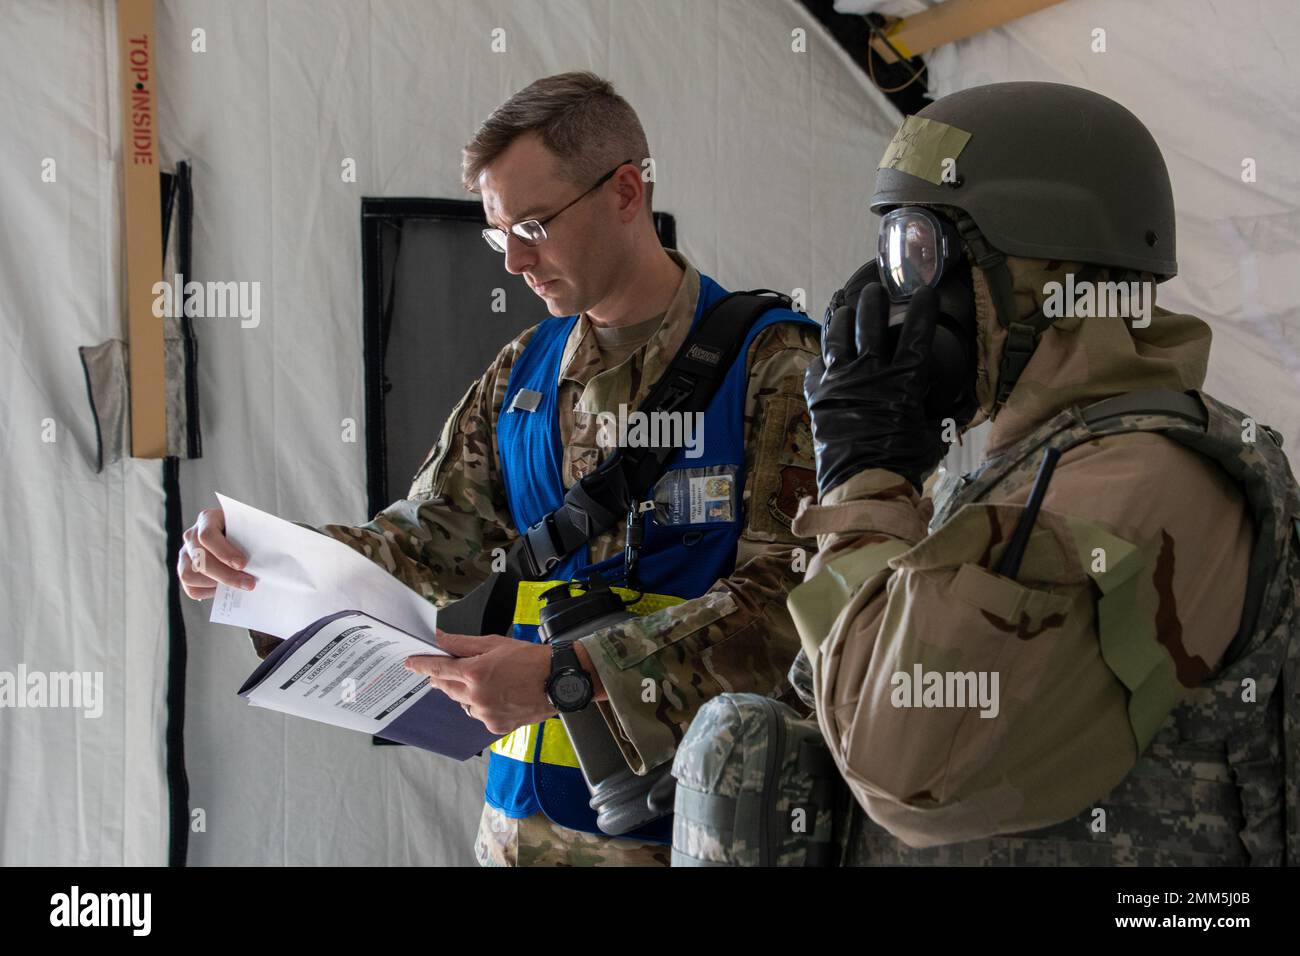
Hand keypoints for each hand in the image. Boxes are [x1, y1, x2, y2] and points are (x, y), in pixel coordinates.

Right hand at [178, 507, 256, 599]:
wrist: (243, 539)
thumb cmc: (248, 532)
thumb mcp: (254, 528)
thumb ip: (258, 538)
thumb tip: (275, 556)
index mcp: (208, 519)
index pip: (207, 536)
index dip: (224, 552)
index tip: (242, 564)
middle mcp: (191, 535)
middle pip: (200, 559)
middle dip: (226, 575)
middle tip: (249, 583)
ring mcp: (185, 554)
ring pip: (189, 575)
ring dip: (216, 584)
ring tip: (238, 585)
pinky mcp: (185, 571)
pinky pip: (191, 589)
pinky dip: (208, 593)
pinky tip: (225, 588)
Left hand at [406, 631, 575, 734]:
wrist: (559, 681)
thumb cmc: (532, 660)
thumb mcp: (495, 643)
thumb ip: (463, 644)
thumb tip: (440, 639)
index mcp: (475, 673)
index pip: (437, 670)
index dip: (421, 665)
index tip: (410, 663)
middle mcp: (477, 697)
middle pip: (447, 688)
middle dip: (445, 678)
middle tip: (454, 669)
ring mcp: (485, 715)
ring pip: (463, 703)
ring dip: (467, 693)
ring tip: (490, 682)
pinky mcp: (495, 726)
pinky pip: (479, 715)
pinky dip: (483, 706)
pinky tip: (500, 696)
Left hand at [804, 276, 946, 495]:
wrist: (862, 485)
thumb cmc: (903, 463)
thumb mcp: (931, 434)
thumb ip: (937, 411)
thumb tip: (951, 404)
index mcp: (902, 380)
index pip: (915, 333)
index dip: (922, 309)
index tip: (925, 291)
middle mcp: (869, 373)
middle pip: (869, 323)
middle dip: (873, 301)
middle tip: (875, 291)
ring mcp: (839, 381)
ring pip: (837, 337)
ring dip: (842, 319)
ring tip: (846, 309)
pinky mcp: (818, 395)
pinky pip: (817, 367)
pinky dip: (822, 360)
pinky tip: (825, 357)